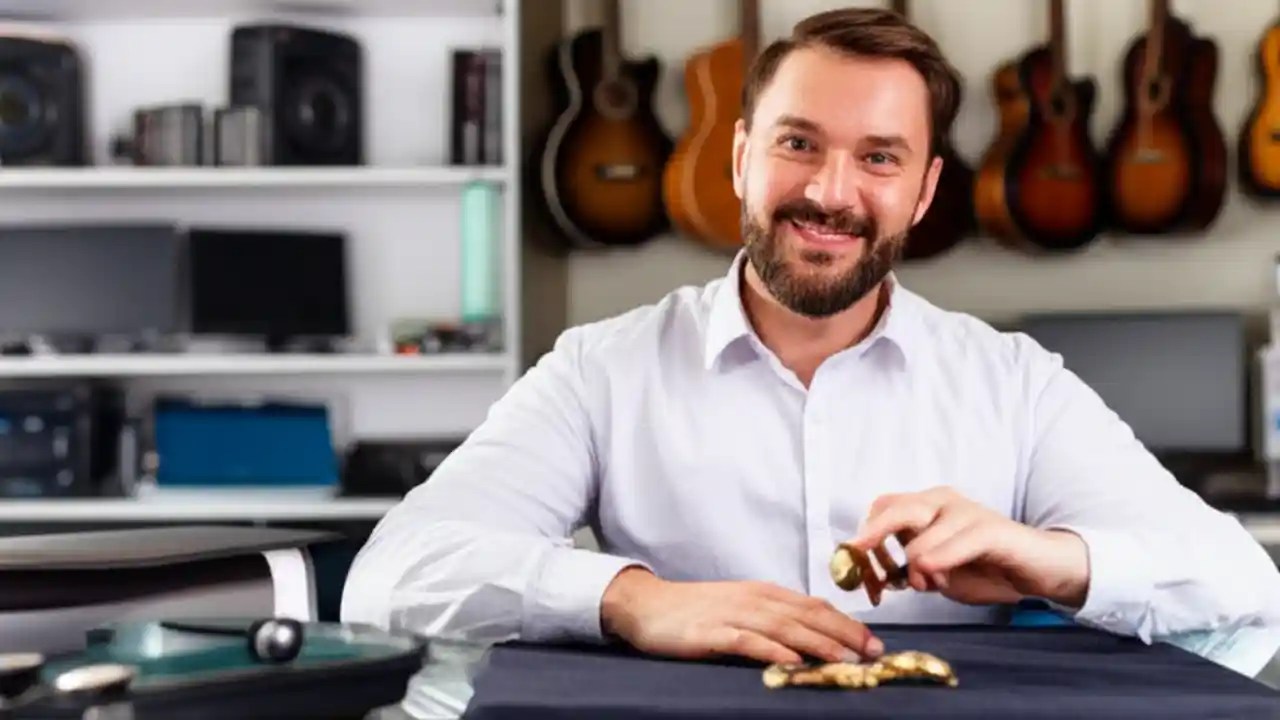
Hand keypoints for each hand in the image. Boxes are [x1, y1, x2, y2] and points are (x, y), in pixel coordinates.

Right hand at [600, 567, 882, 665]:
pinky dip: (772, 650)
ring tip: (845, 658)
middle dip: (843, 633)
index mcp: (764, 593)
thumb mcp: (741, 607)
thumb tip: (811, 637)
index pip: (813, 606)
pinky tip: (791, 662)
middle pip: (806, 615)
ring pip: (784, 628)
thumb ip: (773, 618)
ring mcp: (733, 614)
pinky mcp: (712, 632)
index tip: (873, 641)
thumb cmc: (697, 610)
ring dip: (818, 643)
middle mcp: (754, 599)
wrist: (648, 605)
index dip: (846, 623)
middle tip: (872, 653)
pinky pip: (747, 641)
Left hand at [846, 487, 1089, 607]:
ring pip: (918, 537)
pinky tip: (936, 580)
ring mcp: (966, 511)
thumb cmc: (984, 567)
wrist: (1036, 569)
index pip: (883, 508)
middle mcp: (942, 501)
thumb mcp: (936, 572)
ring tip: (930, 585)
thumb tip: (881, 575)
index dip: (865, 535)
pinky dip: (936, 563)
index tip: (854, 564)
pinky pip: (951, 545)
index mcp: (926, 506)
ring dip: (916, 570)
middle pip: (893, 509)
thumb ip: (909, 567)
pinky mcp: (989, 529)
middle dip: (872, 538)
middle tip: (865, 564)